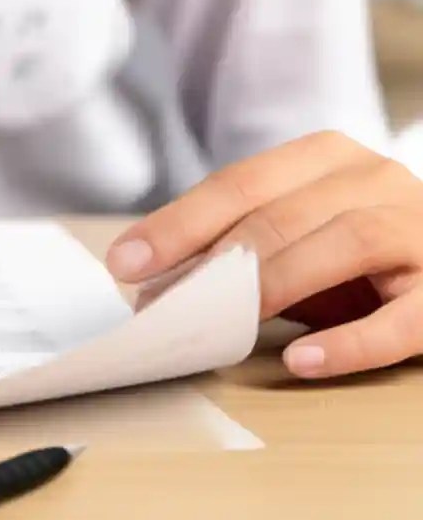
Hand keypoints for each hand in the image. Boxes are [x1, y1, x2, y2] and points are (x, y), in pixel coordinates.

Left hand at [105, 131, 422, 379]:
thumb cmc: (357, 257)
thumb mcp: (294, 238)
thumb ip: (235, 248)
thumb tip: (152, 284)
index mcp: (327, 159)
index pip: (241, 183)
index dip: (180, 223)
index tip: (126, 261)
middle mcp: (377, 180)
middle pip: (285, 212)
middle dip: (218, 256)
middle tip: (168, 301)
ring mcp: (420, 231)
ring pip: (347, 241)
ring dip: (279, 281)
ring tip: (230, 319)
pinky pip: (405, 318)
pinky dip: (352, 342)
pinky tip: (303, 360)